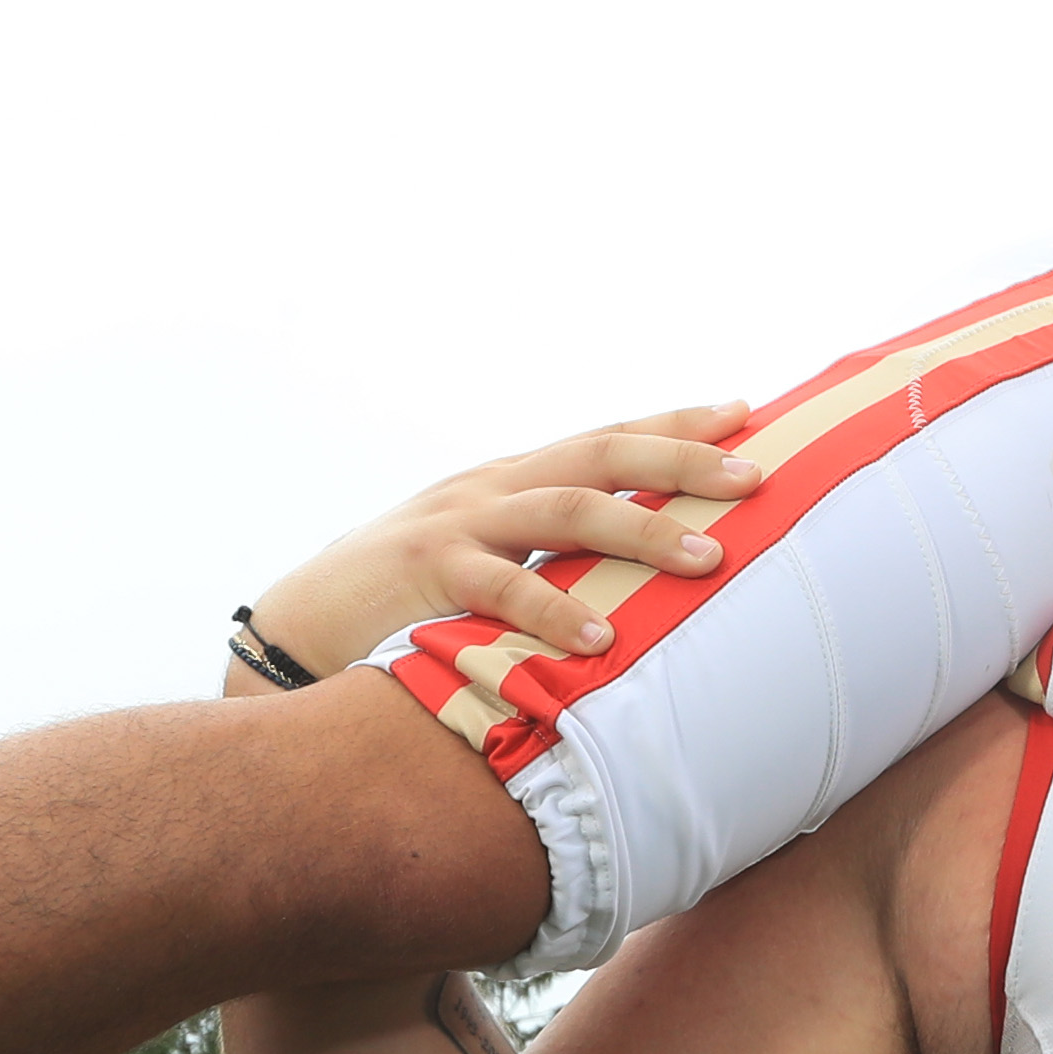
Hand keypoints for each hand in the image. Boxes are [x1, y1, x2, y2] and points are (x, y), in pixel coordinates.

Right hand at [242, 405, 766, 682]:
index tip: (746, 413)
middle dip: (680, 461)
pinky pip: (500, 587)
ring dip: (642, 533)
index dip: (673, 424)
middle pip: (600, 456)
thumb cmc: (408, 604)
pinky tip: (603, 640)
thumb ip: (549, 553)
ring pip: (565, 510)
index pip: (606, 436)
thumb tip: (639, 574)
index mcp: (511, 479)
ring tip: (706, 560)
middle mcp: (492, 486)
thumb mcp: (486, 560)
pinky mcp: (425, 572)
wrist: (299, 628)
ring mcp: (458, 522)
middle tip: (753, 477)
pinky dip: (554, 612)